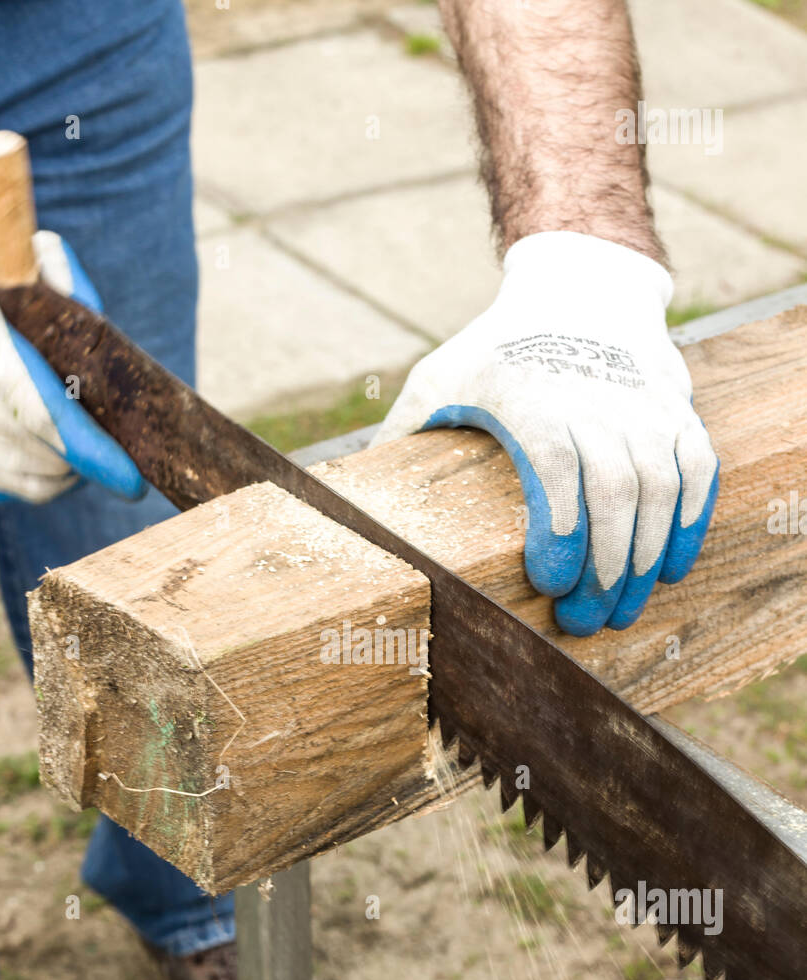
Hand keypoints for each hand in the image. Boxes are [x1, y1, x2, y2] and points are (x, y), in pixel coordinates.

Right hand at [0, 228, 144, 503]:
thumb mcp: (14, 265)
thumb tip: (97, 312)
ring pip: (27, 482)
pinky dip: (38, 482)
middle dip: (89, 466)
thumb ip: (62, 277)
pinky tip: (55, 461)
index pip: (46, 418)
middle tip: (119, 460)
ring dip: (69, 478)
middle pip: (44, 458)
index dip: (93, 453)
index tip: (132, 478)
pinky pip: (4, 487)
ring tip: (91, 458)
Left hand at [373, 232, 718, 635]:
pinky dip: (689, 522)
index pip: (555, 465)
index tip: (552, 581)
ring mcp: (641, 402)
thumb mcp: (439, 377)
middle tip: (584, 621)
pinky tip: (669, 568)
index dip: (560, 528)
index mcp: (529, 393)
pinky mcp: (674, 408)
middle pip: (615, 488)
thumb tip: (350, 498)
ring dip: (646, 557)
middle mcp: (593, 396)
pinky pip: (697, 469)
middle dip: (604, 564)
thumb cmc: (495, 348)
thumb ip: (404, 434)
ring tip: (622, 610)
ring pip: (661, 486)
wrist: (579, 288)